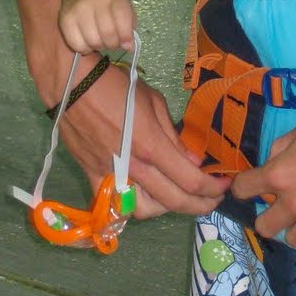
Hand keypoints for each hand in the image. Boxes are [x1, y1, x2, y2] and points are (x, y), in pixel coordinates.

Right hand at [55, 59, 226, 217]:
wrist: (71, 84)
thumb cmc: (116, 85)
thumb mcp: (153, 102)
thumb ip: (174, 137)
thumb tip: (193, 161)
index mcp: (151, 146)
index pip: (191, 181)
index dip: (212, 189)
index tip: (224, 185)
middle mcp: (133, 167)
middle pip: (174, 202)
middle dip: (200, 205)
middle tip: (212, 198)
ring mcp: (110, 175)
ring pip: (144, 211)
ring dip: (166, 208)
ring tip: (176, 196)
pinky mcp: (91, 176)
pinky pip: (113, 204)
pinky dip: (130, 207)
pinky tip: (141, 197)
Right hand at [59, 0, 135, 55]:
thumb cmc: (108, 4)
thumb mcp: (125, 8)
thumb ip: (129, 27)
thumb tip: (128, 47)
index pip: (122, 17)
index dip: (126, 35)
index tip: (128, 44)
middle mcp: (94, 0)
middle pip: (108, 33)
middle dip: (113, 44)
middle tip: (113, 42)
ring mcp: (77, 9)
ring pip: (92, 41)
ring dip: (99, 47)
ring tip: (100, 40)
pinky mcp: (64, 19)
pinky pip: (76, 45)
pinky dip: (85, 49)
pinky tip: (88, 41)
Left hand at [232, 115, 295, 248]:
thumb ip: (281, 149)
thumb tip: (273, 163)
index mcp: (278, 177)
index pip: (243, 190)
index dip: (243, 187)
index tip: (250, 186)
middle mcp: (293, 204)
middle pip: (264, 227)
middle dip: (268, 216)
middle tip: (279, 205)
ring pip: (293, 239)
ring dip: (295, 226)